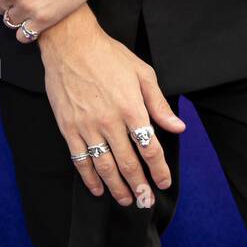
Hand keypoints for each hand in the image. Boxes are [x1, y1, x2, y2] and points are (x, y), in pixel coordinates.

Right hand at [39, 8, 185, 206]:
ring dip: (117, 188)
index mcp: (131, 108)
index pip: (150, 148)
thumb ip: (159, 104)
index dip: (159, 169)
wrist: (71, 44)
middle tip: (146, 201)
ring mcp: (87, 127)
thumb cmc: (109, 55)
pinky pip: (80, 160)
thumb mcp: (142, 73)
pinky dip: (89, 179)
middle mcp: (110, 122)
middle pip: (128, 163)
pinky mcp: (69, 128)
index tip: (163, 182)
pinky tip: (98, 188)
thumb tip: (178, 127)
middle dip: (140, 186)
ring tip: (127, 200)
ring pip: (105, 167)